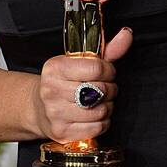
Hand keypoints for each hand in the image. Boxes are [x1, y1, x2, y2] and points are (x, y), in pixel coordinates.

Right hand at [30, 26, 130, 144]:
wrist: (39, 108)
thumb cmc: (64, 82)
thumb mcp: (81, 62)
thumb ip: (107, 50)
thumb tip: (127, 34)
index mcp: (55, 68)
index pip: (96, 68)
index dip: (108, 71)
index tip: (105, 72)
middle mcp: (51, 90)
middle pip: (100, 91)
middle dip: (110, 90)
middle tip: (103, 89)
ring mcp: (55, 113)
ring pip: (100, 111)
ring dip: (107, 107)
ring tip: (99, 102)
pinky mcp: (61, 133)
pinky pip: (97, 128)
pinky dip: (102, 122)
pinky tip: (93, 116)